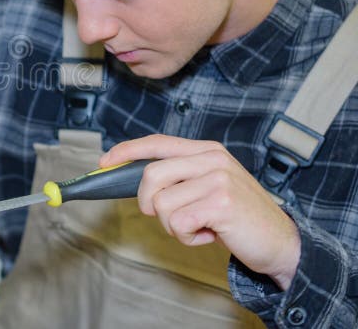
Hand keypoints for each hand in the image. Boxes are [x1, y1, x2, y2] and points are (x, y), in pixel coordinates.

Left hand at [99, 134, 300, 289]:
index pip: (157, 143)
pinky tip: (210, 235)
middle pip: (150, 175)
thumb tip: (137, 181)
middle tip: (173, 218)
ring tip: (200, 226)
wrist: (281, 242)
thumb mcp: (209, 187)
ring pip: (161, 204)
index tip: (104, 162)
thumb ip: (179, 177)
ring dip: (174, 226)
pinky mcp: (221, 202)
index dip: (126, 151)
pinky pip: (178, 223)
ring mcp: (217, 178)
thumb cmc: (238, 217)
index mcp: (206, 150)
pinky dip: (188, 238)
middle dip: (150, 204)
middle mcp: (211, 159)